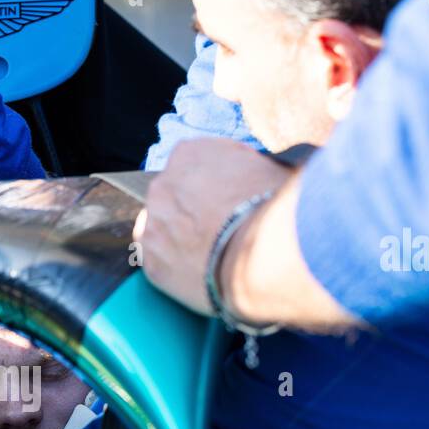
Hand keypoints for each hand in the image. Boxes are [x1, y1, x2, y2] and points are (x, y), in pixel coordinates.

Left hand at [134, 138, 289, 314]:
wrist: (266, 253)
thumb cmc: (276, 206)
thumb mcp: (269, 168)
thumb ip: (249, 168)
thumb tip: (256, 175)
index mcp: (190, 154)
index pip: (195, 164)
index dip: (215, 185)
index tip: (230, 200)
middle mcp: (163, 186)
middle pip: (174, 198)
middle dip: (193, 212)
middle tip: (221, 230)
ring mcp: (153, 225)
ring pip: (161, 230)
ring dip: (179, 239)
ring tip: (210, 255)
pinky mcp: (151, 263)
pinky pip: (158, 264)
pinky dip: (176, 268)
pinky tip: (198, 274)